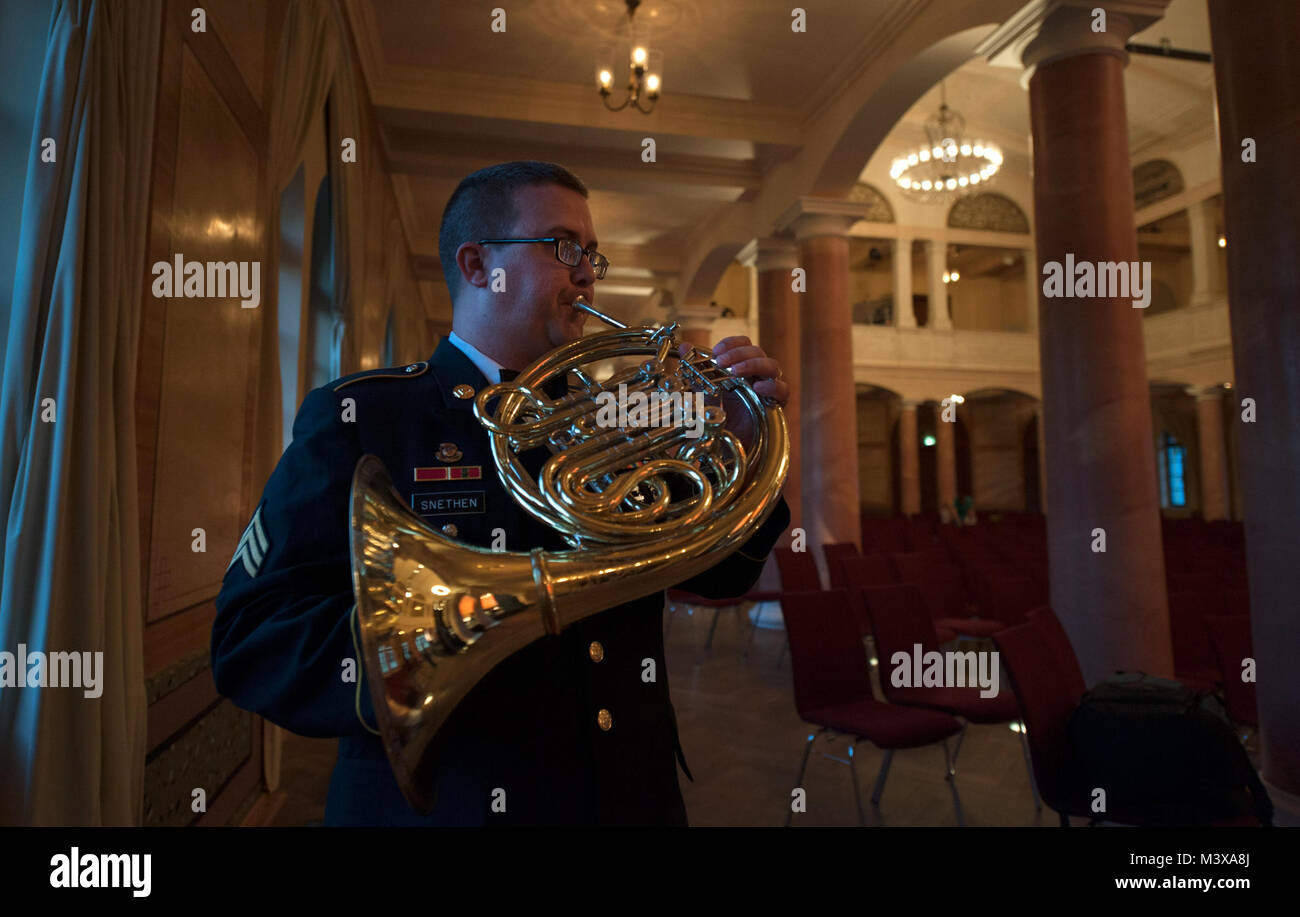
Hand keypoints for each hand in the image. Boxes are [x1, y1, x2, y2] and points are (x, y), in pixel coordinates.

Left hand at [679, 337, 789, 451]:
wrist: (724, 446)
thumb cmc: (716, 417)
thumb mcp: (702, 392)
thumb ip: (695, 370)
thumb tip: (684, 347)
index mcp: (741, 367)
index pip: (744, 344)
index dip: (732, 343)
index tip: (716, 352)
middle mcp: (756, 375)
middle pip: (758, 351)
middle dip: (739, 353)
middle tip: (720, 363)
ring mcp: (768, 389)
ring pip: (772, 366)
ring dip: (753, 365)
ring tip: (736, 372)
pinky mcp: (776, 406)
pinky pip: (783, 391)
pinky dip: (772, 387)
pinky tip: (758, 388)